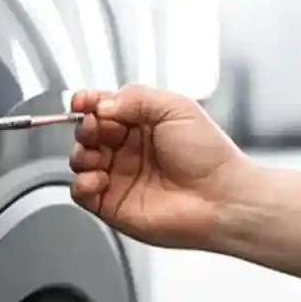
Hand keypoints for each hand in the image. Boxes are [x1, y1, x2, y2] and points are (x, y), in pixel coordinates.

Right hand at [69, 85, 249, 249]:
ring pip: (80, 160)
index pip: (103, 107)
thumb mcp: (175, 107)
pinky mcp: (112, 204)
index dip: (88, 102)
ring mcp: (119, 177)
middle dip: (86, 126)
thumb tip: (101, 104)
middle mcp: (128, 149)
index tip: (82, 102)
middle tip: (97, 126)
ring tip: (98, 153)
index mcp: (142, 123)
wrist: (220, 198)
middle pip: (88, 132)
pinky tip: (99, 177)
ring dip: (81, 153)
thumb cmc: (208, 156)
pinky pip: (80, 192)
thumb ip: (136, 97)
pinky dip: (81, 183)